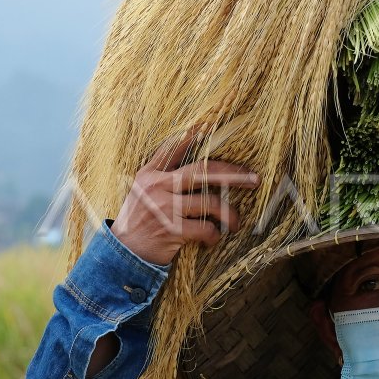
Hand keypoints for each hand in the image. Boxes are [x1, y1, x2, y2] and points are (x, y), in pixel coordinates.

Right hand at [110, 128, 259, 265]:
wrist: (124, 253)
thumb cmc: (140, 221)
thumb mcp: (142, 191)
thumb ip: (162, 174)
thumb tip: (195, 157)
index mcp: (150, 174)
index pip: (172, 149)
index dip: (192, 136)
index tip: (210, 124)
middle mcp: (157, 186)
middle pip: (203, 172)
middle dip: (233, 174)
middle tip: (254, 179)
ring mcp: (165, 207)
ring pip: (210, 203)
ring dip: (229, 215)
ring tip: (235, 223)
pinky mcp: (172, 230)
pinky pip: (206, 229)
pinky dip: (214, 236)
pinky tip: (212, 240)